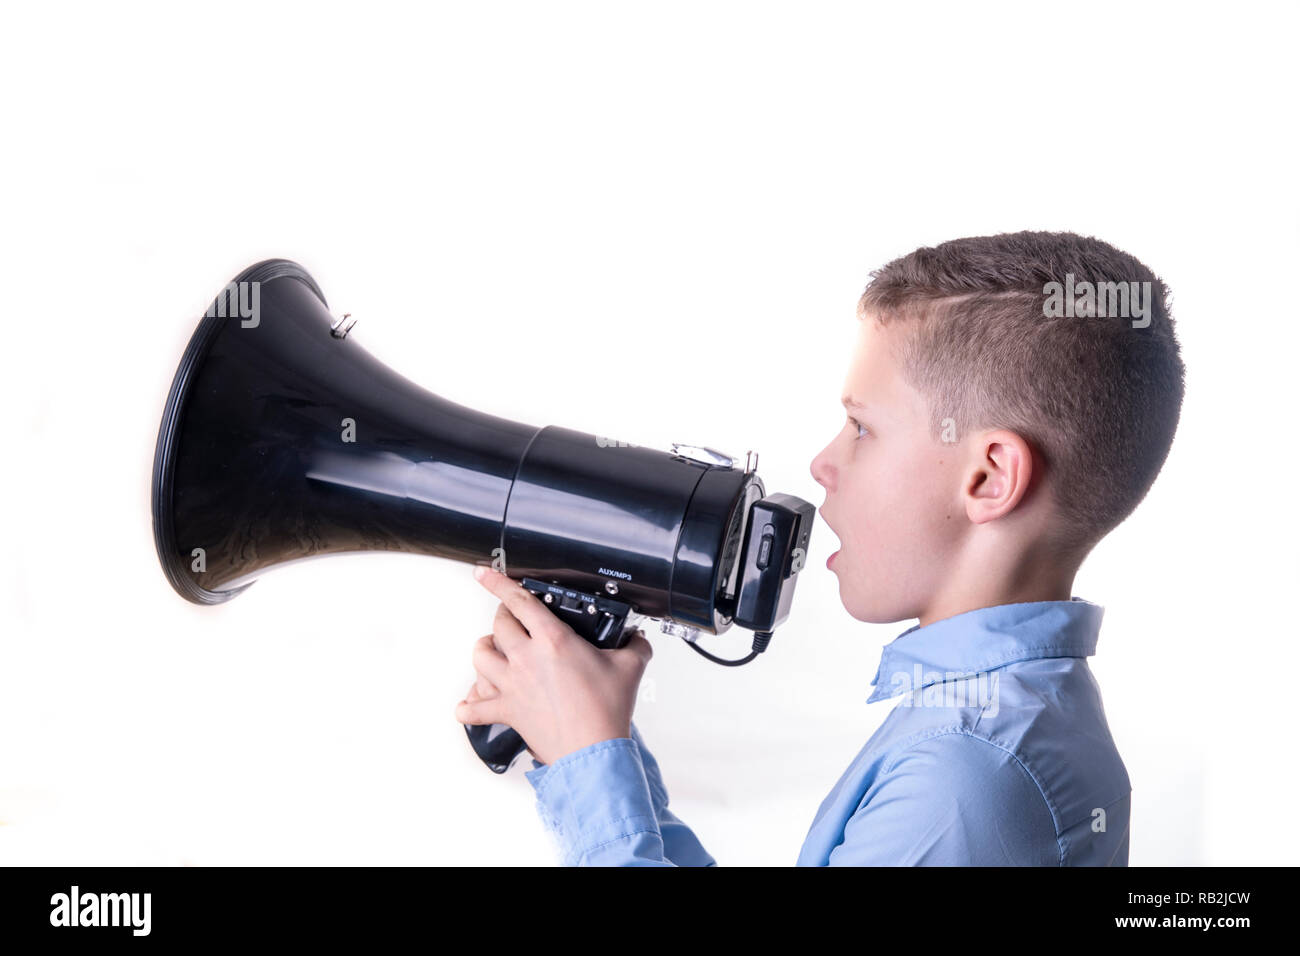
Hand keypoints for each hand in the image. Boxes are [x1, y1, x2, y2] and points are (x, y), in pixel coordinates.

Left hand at [453, 566, 652, 765]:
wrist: (593, 752)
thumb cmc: (605, 712)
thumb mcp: (630, 668)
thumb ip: (636, 645)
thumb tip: (637, 638)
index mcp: (553, 641)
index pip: (519, 601)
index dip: (498, 582)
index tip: (484, 572)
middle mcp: (526, 659)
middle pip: (499, 624)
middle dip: (503, 615)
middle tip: (511, 616)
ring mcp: (512, 685)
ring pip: (480, 656)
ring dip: (485, 648)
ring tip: (494, 648)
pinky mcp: (508, 711)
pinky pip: (474, 708)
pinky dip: (469, 705)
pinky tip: (469, 703)